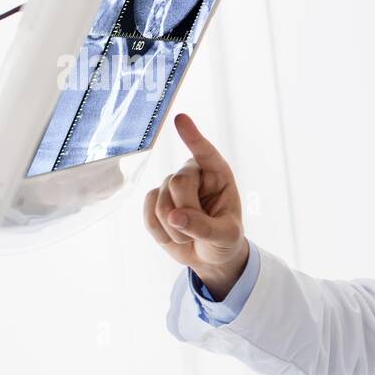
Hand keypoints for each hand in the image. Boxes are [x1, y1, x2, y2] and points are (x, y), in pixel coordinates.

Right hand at [143, 113, 248, 299]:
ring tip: (190, 236)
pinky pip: (148, 214)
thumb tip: (174, 216)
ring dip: (175, 229)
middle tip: (199, 231)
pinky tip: (173, 235)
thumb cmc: (224, 240)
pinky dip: (161, 233)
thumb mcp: (225, 236)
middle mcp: (193, 174)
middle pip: (178, 183)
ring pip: (161, 201)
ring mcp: (170, 186)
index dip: (192, 137)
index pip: (205, 152)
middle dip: (187, 212)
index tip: (180, 119)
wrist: (208, 256)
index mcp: (218, 175)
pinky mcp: (153, 200)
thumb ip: (204, 226)